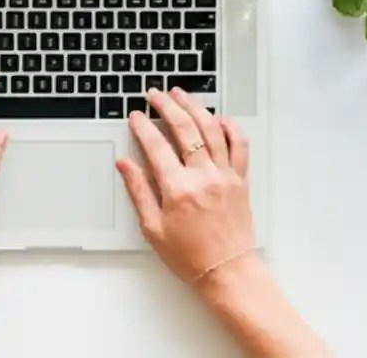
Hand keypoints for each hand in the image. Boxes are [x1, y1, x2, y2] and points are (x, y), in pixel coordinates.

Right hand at [116, 87, 254, 284]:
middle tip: (155, 95)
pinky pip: (240, 144)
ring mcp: (225, 175)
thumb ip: (138, 191)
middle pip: (185, 128)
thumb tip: (125, 165)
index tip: (135, 116)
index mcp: (178, 189)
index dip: (143, 127)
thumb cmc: (190, 256)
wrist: (227, 272)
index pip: (156, 146)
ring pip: (212, 128)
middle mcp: (204, 177)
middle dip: (167, 106)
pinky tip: (219, 117)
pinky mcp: (241, 180)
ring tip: (182, 95)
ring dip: (195, 107)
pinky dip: (230, 127)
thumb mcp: (153, 228)